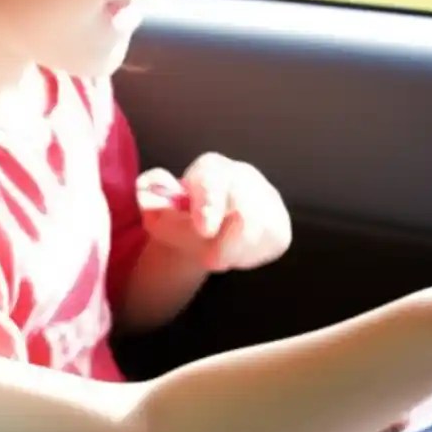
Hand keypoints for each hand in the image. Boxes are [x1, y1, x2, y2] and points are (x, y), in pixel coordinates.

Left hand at [136, 153, 291, 271]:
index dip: (208, 206)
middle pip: (245, 210)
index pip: (212, 184)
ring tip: (215, 252)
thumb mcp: (157, 211)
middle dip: (228, 241)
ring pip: (258, 232)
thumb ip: (152, 198)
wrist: (206, 230)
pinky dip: (247, 256)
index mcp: (211, 170)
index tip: (204, 229)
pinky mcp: (280, 225)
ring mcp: (266, 200)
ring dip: (232, 252)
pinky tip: (235, 251)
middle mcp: (243, 178)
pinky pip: (269, 244)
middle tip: (211, 261)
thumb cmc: (179, 219)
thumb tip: (155, 189)